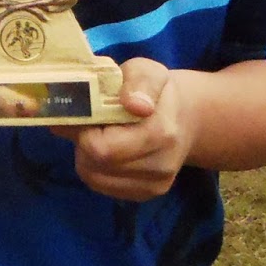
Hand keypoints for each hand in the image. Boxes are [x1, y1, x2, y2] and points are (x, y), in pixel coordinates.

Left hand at [53, 58, 193, 200]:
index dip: (84, 130)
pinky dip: (94, 168)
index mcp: (159, 133)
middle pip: (94, 164)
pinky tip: (107, 149)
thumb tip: (134, 104)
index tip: (86, 112)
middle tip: (90, 122)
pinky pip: (102, 186)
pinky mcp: (147, 194)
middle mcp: (160, 166)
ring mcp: (155, 185)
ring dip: (86, 155)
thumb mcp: (146, 72)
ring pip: (93, 177)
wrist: (184, 118)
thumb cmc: (157, 91)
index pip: (101, 148)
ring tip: (100, 134)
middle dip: (82, 142)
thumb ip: (137, 81)